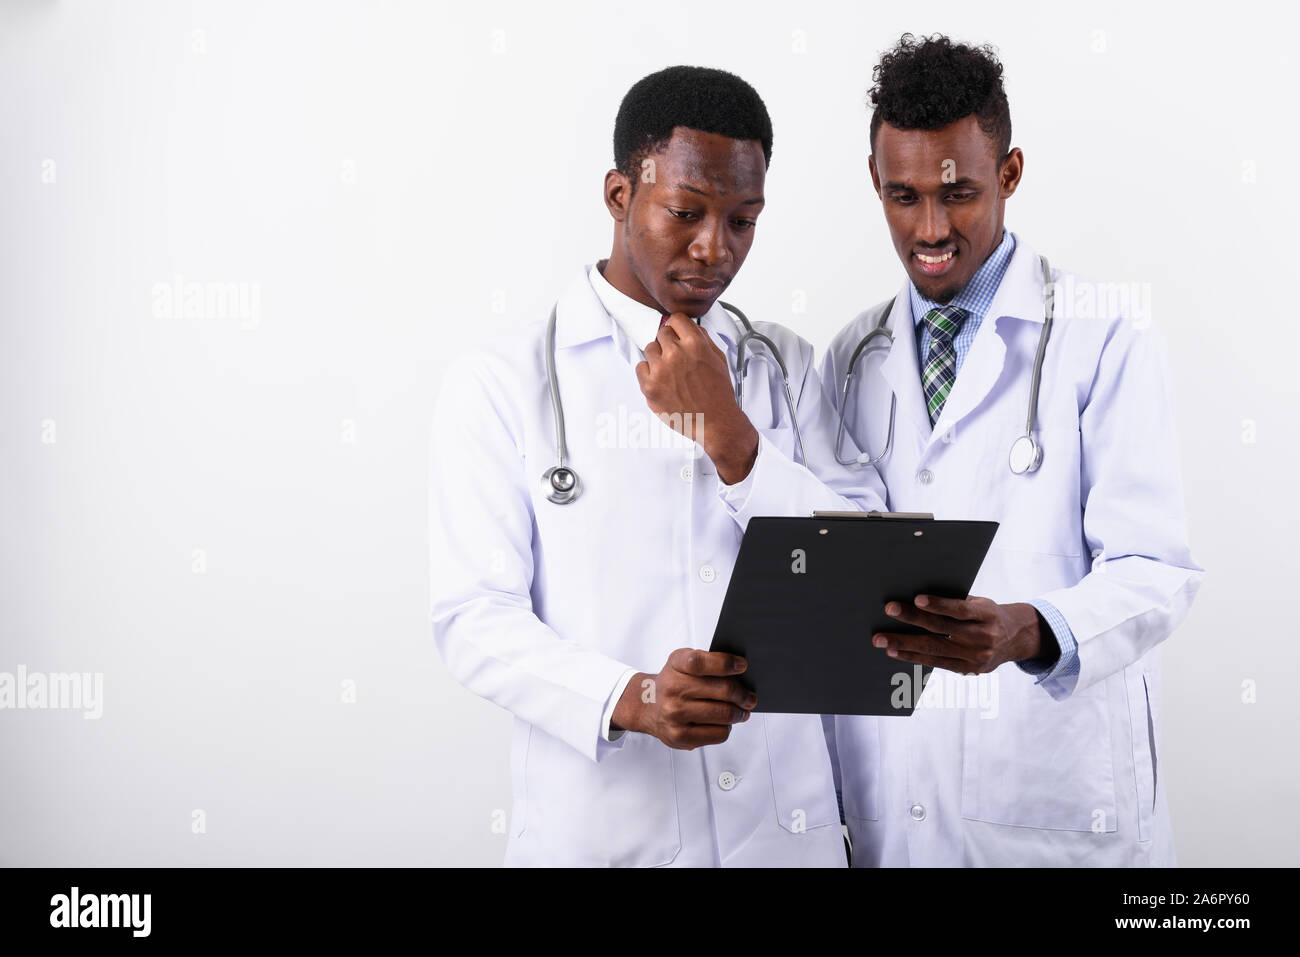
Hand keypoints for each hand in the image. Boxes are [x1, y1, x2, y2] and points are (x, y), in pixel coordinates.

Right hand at [611, 648, 756, 749]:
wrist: (646, 705)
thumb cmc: (673, 682)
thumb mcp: (682, 662)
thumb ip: (708, 662)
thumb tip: (741, 672)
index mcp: (675, 665)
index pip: (700, 662)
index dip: (725, 663)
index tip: (742, 666)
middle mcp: (672, 688)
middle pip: (722, 690)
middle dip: (743, 694)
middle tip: (749, 698)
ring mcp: (675, 714)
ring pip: (724, 714)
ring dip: (739, 713)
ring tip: (740, 711)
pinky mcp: (679, 736)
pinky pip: (718, 734)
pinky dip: (727, 728)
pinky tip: (723, 723)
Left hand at [635, 314, 758, 483]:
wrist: (715, 422)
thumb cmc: (718, 394)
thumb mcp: (718, 358)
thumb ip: (702, 338)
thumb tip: (687, 326)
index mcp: (695, 344)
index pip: (676, 319)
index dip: (678, 327)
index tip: (678, 333)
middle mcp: (676, 354)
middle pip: (662, 333)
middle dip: (669, 344)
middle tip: (677, 359)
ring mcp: (660, 370)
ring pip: (649, 349)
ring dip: (658, 357)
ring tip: (671, 372)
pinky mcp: (649, 386)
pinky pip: (640, 367)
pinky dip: (648, 372)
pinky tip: (662, 380)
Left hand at [872, 595, 1053, 675]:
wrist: (1015, 638)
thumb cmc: (987, 614)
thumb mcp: (980, 603)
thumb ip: (956, 601)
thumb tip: (918, 597)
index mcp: (987, 614)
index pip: (961, 610)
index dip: (939, 605)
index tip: (917, 598)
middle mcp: (983, 637)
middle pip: (942, 628)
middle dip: (913, 619)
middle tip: (889, 610)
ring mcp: (976, 656)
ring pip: (935, 648)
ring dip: (904, 644)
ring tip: (881, 639)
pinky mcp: (968, 669)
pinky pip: (936, 663)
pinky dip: (913, 657)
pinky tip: (895, 652)